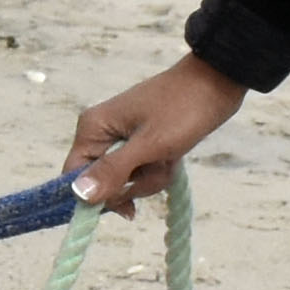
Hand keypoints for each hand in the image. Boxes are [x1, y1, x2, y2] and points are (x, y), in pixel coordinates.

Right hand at [66, 55, 245, 215]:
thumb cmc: (182, 109)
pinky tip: (173, 158)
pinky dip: (158, 171)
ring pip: (126, 181)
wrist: (216, 83)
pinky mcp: (141, 144)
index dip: (93, 197)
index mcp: (93, 129)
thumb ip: (113, 170)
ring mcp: (122, 140)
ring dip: (151, 178)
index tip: (124, 206)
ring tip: (170, 158)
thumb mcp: (149, 144)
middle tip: (157, 166)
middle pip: (103, 183)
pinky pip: (141, 172)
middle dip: (134, 184)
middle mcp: (101, 135)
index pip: (73, 176)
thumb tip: (78, 195)